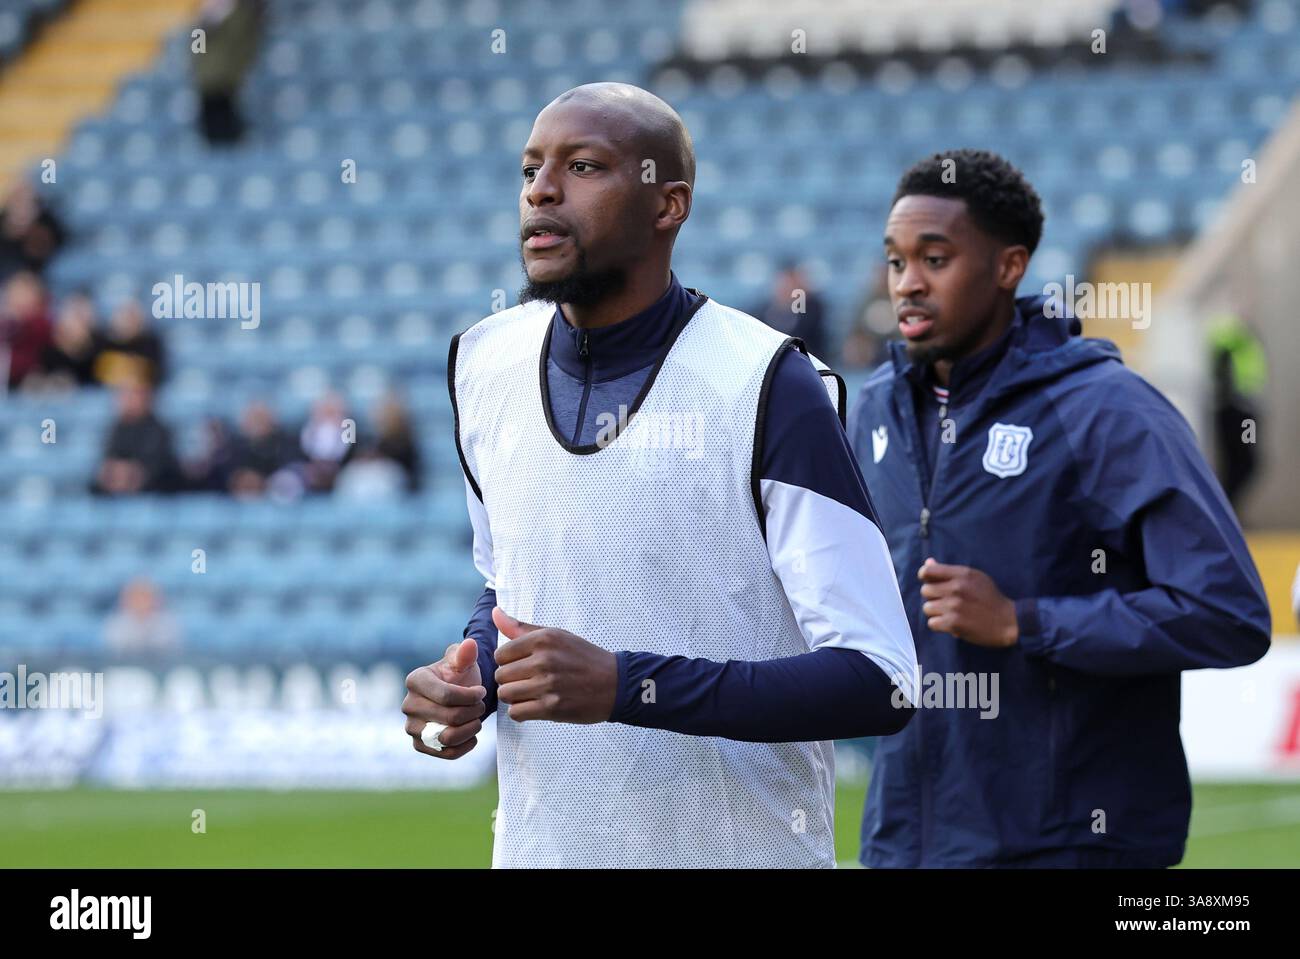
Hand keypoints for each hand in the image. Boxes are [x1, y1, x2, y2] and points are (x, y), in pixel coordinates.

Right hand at [402, 638, 486, 758]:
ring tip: (478, 719)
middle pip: (450, 716)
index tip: (482, 692)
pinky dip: (465, 745)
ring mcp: (411, 728)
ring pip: (448, 737)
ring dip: (471, 729)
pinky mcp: (420, 746)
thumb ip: (465, 654)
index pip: (447, 695)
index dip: (471, 696)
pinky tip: (472, 734)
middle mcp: (408, 705)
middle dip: (474, 712)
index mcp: (415, 680)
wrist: (455, 697)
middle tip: (481, 706)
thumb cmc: (458, 677)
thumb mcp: (462, 663)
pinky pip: (446, 753)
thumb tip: (470, 645)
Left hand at [492, 607, 617, 723]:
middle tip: (528, 681)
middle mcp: (544, 660)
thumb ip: (522, 628)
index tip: (522, 665)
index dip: (508, 662)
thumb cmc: (584, 658)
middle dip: (510, 680)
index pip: (500, 654)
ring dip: (514, 697)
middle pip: (501, 675)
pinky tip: (534, 705)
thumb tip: (495, 613)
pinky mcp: (551, 707)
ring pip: (506, 695)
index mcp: (543, 639)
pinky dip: (522, 712)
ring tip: (530, 693)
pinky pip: (516, 713)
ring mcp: (547, 685)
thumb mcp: (557, 635)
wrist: (615, 683)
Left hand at [918, 558, 1018, 647]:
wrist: (1009, 621)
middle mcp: (957, 588)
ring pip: (927, 608)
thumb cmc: (990, 598)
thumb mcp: (974, 578)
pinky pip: (932, 623)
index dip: (925, 577)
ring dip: (936, 613)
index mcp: (962, 574)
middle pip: (925, 591)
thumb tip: (928, 562)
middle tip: (946, 602)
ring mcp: (954, 606)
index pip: (927, 571)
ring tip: (950, 613)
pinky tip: (951, 624)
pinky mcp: (954, 623)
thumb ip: (949, 572)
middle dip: (933, 597)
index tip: (930, 582)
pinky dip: (940, 625)